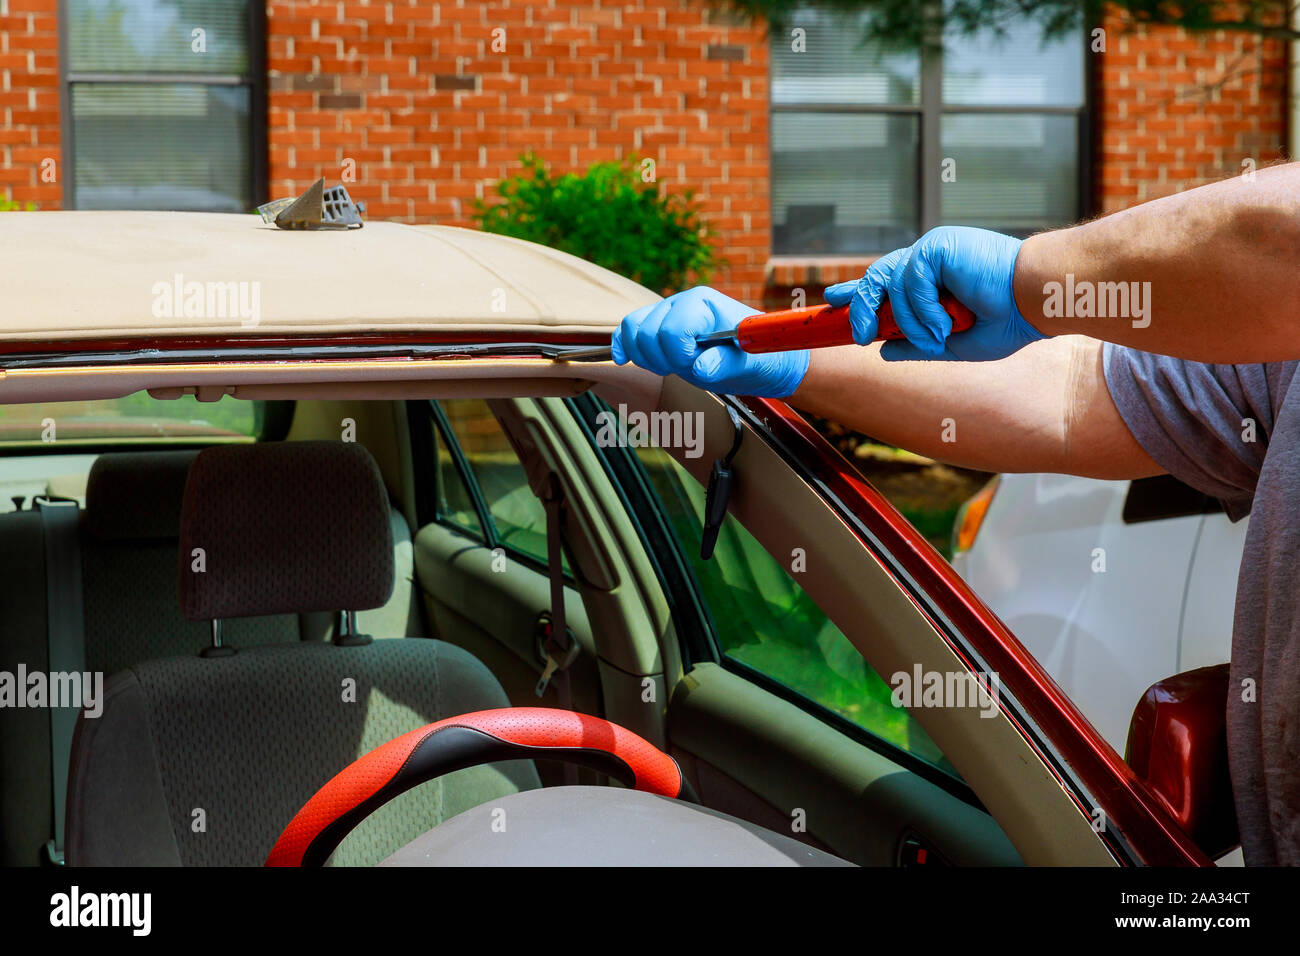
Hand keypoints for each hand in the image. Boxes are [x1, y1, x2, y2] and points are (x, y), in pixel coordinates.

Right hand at [610, 286, 809, 397]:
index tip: (699, 364)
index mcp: (702, 304)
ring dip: (645, 357)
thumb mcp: (748, 364)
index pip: (671, 330)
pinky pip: (628, 330)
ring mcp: (667, 312)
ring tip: (670, 367)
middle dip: (663, 359)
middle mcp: (681, 301)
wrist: (758, 357)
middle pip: (646, 331)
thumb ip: (725, 364)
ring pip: (632, 328)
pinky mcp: (658, 325)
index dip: (680, 356)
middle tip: (687, 368)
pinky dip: (623, 345)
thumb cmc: (756, 358)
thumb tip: (700, 368)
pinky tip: (622, 359)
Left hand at [823, 226, 1045, 360]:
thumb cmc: (1007, 320)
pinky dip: (923, 308)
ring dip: (911, 321)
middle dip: (863, 306)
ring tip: (939, 336)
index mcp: (934, 278)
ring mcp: (933, 250)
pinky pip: (911, 281)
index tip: (835, 299)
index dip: (859, 289)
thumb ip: (916, 344)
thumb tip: (881, 350)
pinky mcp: (938, 246)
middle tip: (861, 334)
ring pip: (893, 286)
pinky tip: (947, 320)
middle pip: (878, 277)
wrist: (1036, 300)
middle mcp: (930, 260)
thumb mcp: (952, 342)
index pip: (886, 279)